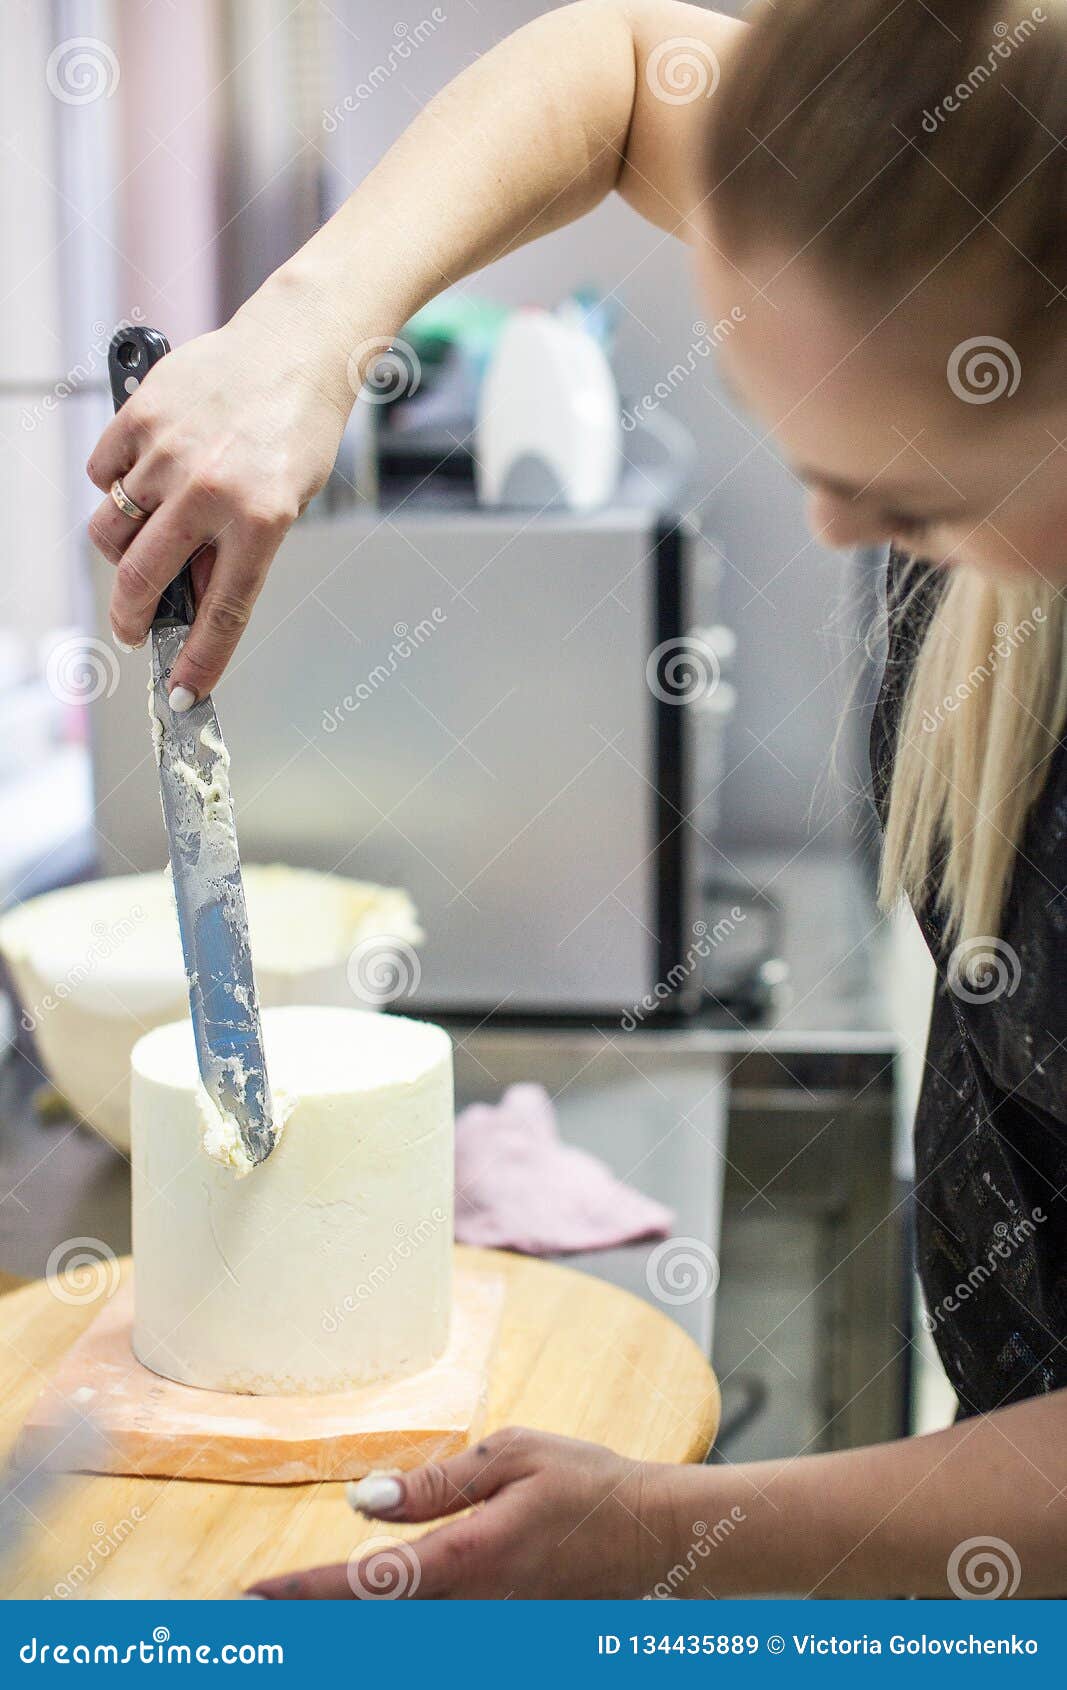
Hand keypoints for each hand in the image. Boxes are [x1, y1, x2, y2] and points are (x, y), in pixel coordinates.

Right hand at [86, 282, 356, 702]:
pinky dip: (114, 487)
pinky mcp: (141, 416)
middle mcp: (211, 490)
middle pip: (141, 579)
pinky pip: (103, 475)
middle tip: (134, 629)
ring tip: (147, 538)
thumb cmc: (298, 427)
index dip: (199, 661)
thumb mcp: (287, 503)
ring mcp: (170, 452)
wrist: (295, 347)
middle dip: (131, 618)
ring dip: (121, 548)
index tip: (184, 690)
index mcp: (260, 519)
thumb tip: (189, 594)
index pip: (221, 611)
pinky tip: (144, 479)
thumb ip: (236, 550)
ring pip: (111, 530)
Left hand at [247, 1427, 699, 1599]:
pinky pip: (437, 1625)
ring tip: (296, 1610)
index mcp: (467, 1559)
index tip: (253, 1595)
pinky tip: (369, 1601)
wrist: (659, 1538)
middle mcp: (472, 1607)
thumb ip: (435, 1484)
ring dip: (351, 1619)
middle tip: (252, 1612)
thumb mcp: (512, 1457)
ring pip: (405, 1628)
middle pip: (374, 1623)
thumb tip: (364, 1501)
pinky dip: (397, 1616)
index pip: (368, 1584)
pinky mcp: (504, 1625)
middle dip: (313, 1619)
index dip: (305, 1592)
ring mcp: (490, 1625)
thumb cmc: (590, 1484)